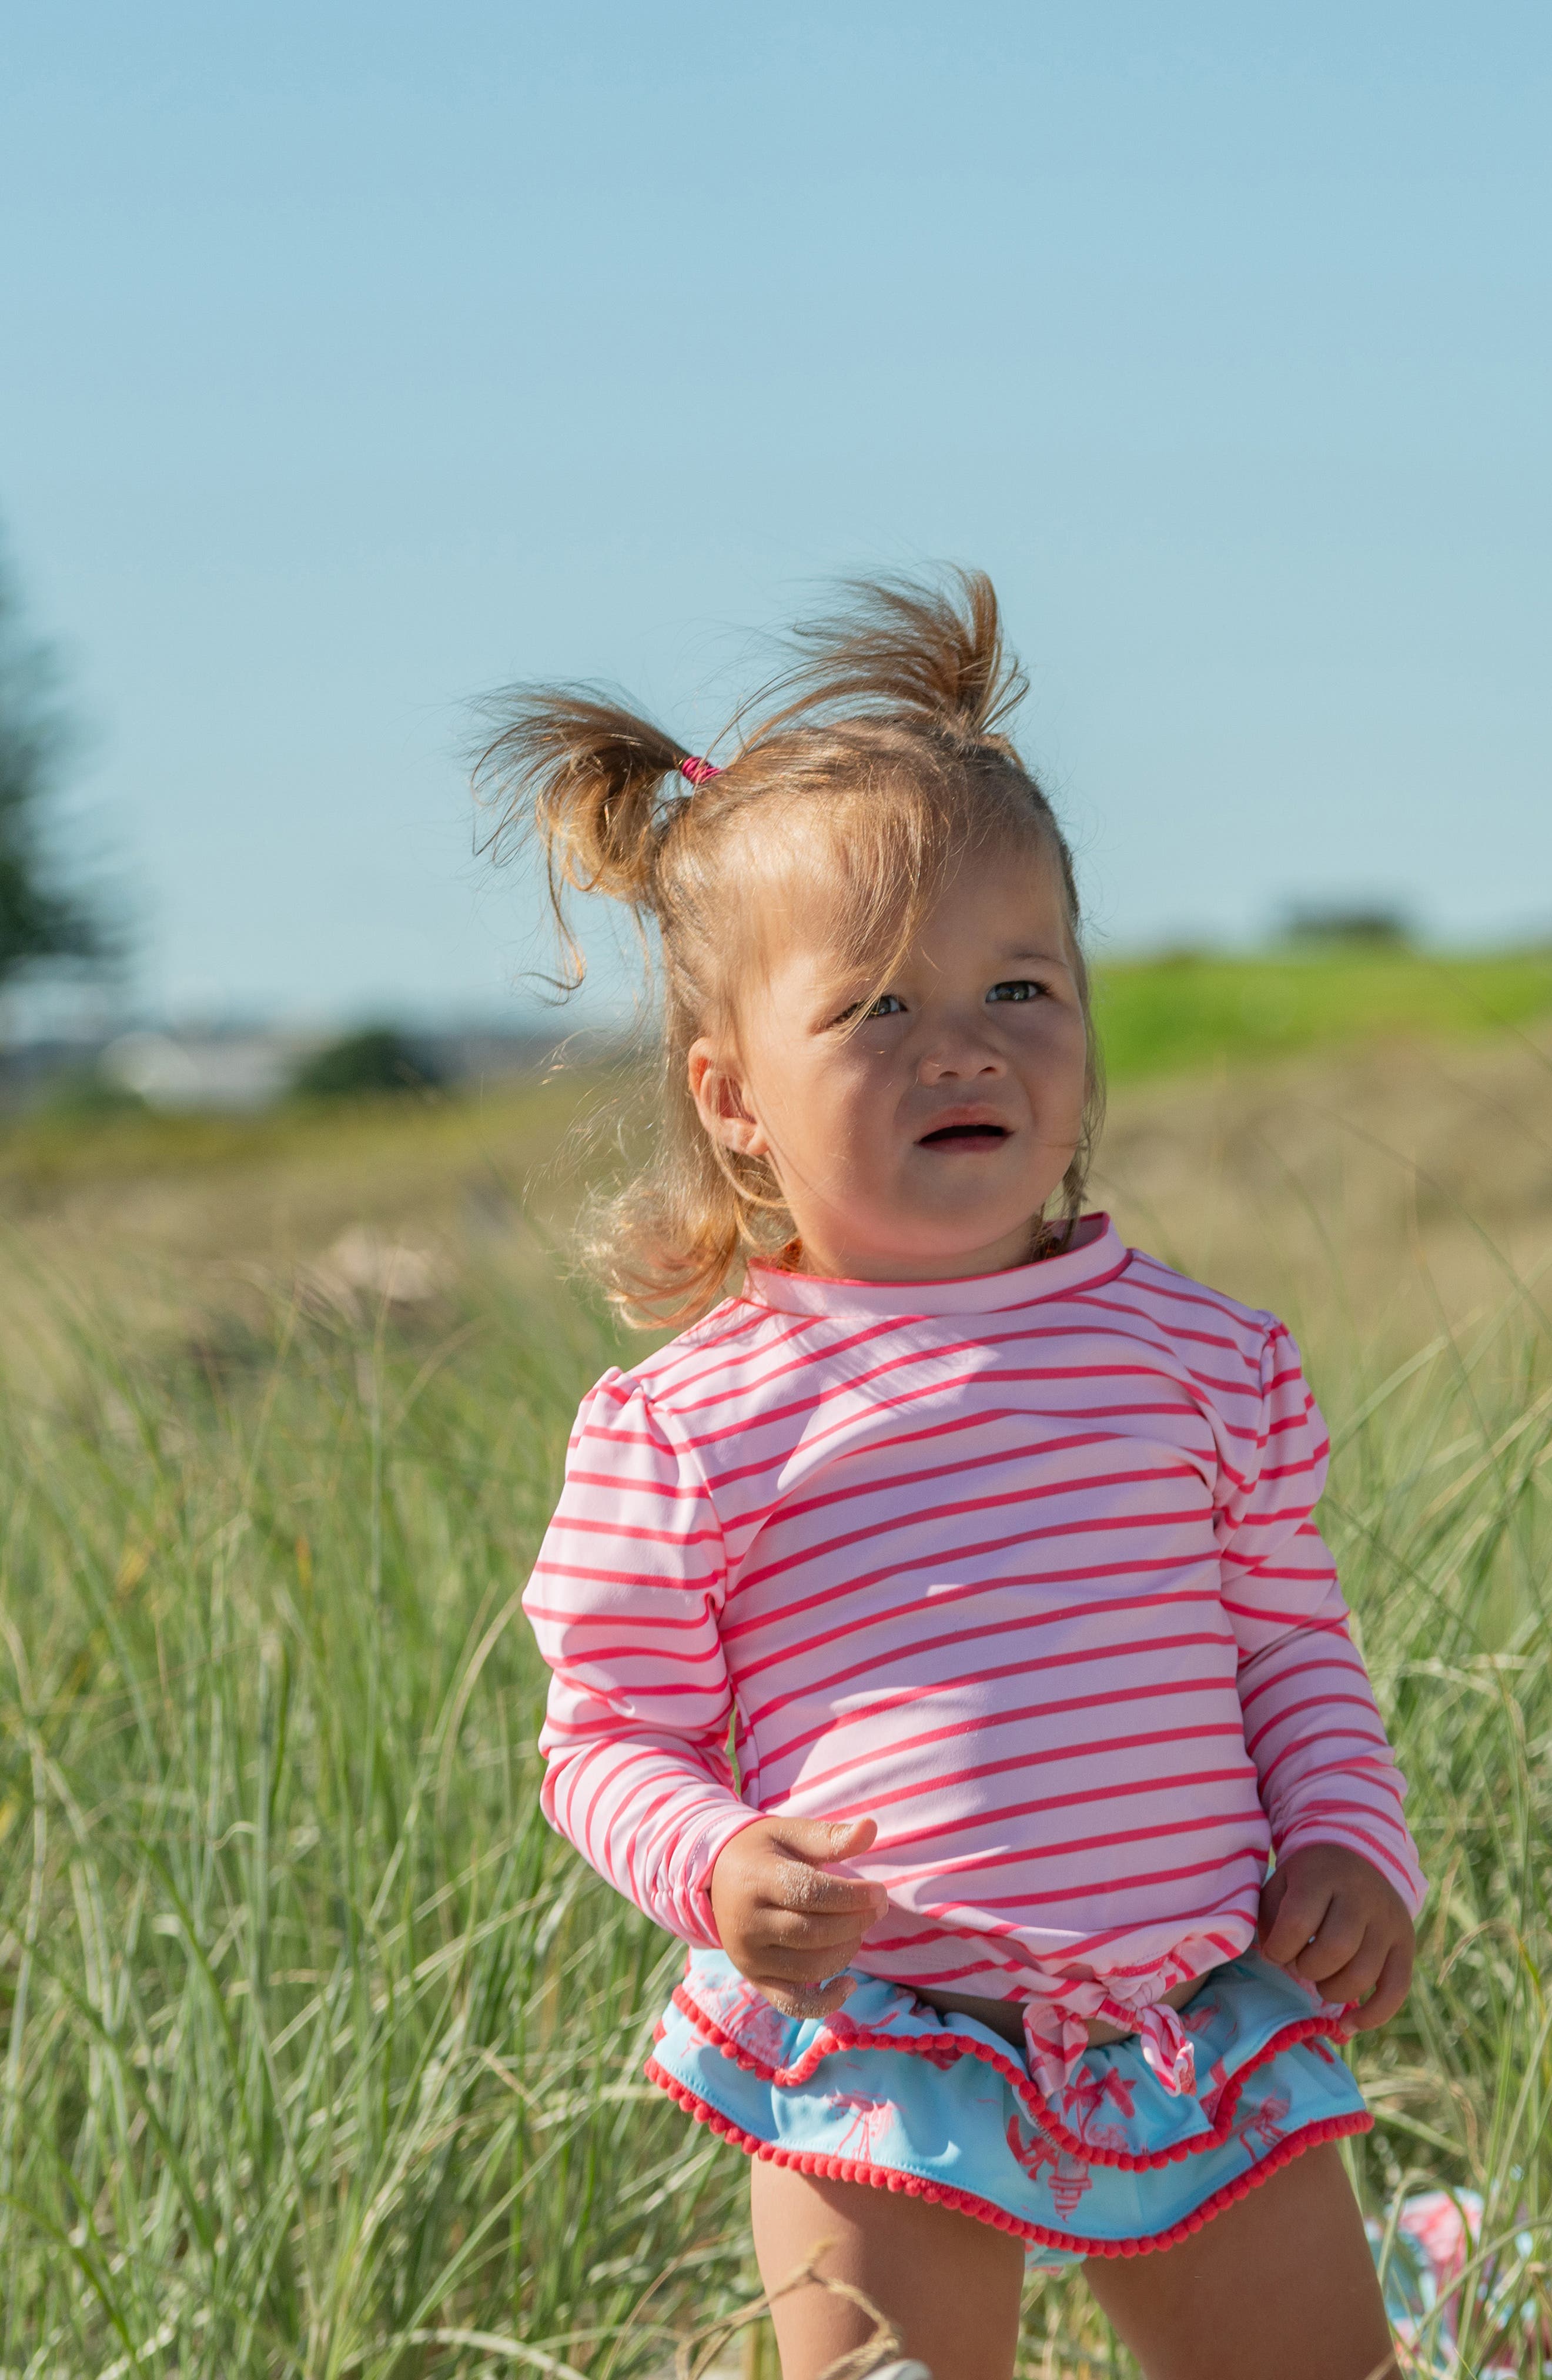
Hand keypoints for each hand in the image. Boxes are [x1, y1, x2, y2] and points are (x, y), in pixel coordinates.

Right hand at [709, 1814, 887, 2018]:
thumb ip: (830, 1837)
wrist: (717, 1878)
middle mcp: (747, 1924)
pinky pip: (792, 2004)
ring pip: (809, 1968)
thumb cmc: (763, 1851)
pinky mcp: (756, 1980)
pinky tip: (849, 1985)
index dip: (851, 1896)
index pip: (809, 1893)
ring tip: (859, 1928)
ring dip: (847, 1951)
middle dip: (855, 1922)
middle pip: (813, 1933)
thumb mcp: (790, 1833)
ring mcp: (749, 1957)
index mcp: (756, 1880)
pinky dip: (824, 2003)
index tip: (879, 1892)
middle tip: (878, 1906)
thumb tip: (871, 1828)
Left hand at [1258, 1841, 1413, 2031]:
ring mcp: (1388, 1921)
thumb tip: (1275, 1959)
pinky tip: (1349, 2025)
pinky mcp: (1406, 1943)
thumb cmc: (1309, 1879)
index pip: (1298, 1922)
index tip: (1273, 1952)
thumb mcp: (1281, 1883)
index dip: (1279, 1948)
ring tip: (1320, 1981)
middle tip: (1299, 1964)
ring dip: (1332, 1991)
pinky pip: (1396, 1990)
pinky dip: (1373, 2016)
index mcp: (1323, 1877)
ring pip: (1364, 1974)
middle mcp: (1361, 1897)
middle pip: (1335, 1949)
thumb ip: (1271, 1918)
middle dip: (1308, 1969)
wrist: (1357, 1855)